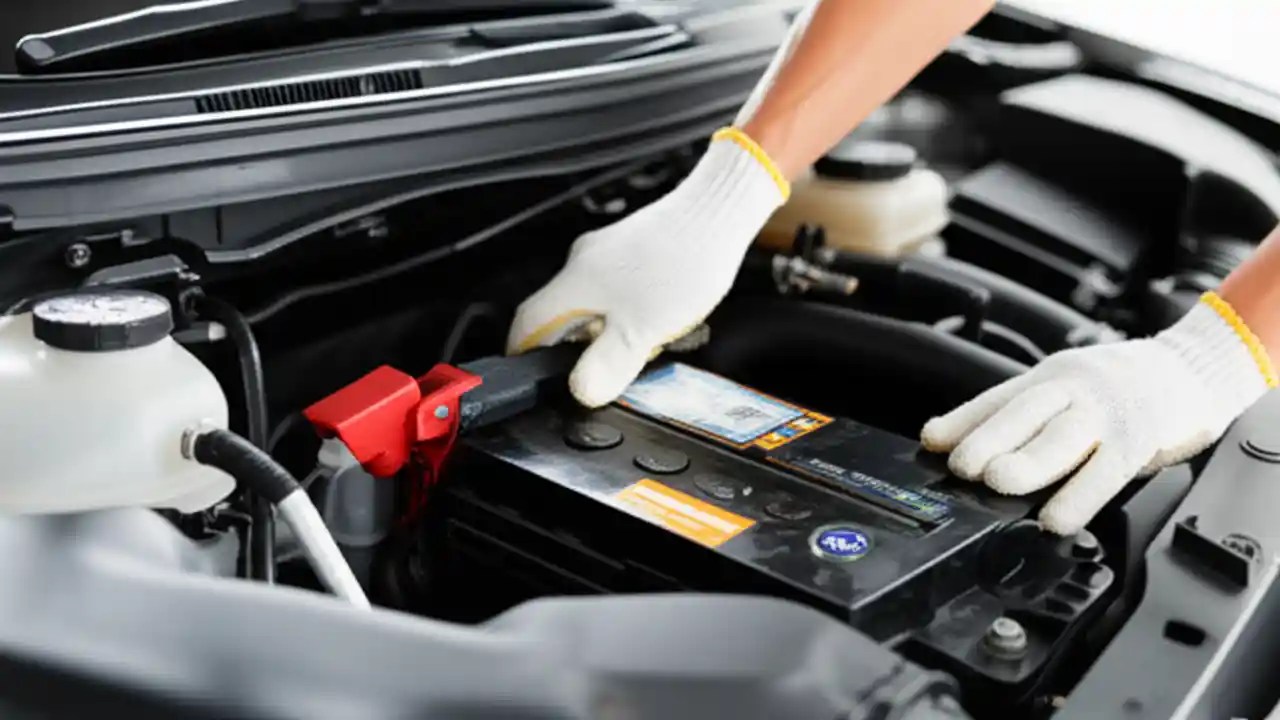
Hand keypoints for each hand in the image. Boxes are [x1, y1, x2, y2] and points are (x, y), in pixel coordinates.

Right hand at [507, 129, 788, 406]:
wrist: (719, 211)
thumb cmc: (683, 263)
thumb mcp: (642, 332)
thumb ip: (607, 366)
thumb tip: (580, 390)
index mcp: (573, 284)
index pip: (526, 325)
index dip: (523, 355)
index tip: (531, 375)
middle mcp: (583, 264)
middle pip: (561, 316)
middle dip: (579, 348)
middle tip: (607, 368)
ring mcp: (609, 253)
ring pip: (593, 304)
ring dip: (611, 330)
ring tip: (648, 342)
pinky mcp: (635, 248)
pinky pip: (620, 289)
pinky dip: (632, 311)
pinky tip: (662, 318)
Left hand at [921, 294, 1274, 534]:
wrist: (1196, 367)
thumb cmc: (1122, 388)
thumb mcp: (1064, 391)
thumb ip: (1020, 418)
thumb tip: (956, 447)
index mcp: (1048, 378)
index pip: (997, 398)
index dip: (962, 420)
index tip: (931, 441)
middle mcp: (1071, 389)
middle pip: (1024, 411)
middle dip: (988, 438)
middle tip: (962, 466)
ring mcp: (1106, 412)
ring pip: (1062, 437)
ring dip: (1029, 462)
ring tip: (999, 481)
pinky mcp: (1140, 437)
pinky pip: (1107, 469)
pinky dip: (1081, 495)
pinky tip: (1058, 518)